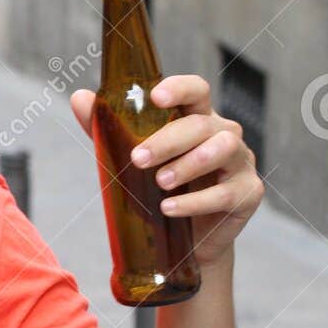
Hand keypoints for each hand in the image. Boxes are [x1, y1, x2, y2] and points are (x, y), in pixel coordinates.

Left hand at [70, 74, 263, 266]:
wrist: (185, 239)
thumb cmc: (157, 189)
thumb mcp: (130, 157)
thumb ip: (107, 129)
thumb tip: (79, 97)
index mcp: (196, 118)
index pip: (196, 90)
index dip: (179, 88)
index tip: (155, 97)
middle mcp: (223, 134)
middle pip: (202, 124)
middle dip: (168, 140)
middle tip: (137, 159)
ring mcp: (240, 162)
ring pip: (223, 149)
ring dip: (189, 164)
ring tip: (160, 182)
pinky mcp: (248, 193)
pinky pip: (227, 193)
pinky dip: (195, 202)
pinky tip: (170, 209)